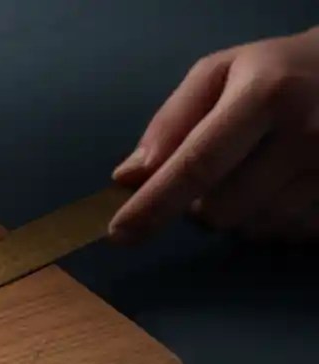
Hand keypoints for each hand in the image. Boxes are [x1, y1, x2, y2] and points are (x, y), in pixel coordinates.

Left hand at [110, 26, 318, 243]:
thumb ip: (171, 122)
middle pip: (219, 211)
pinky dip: (275, 221)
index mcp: (266, 95)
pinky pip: (290, 235)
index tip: (120, 233)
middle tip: (219, 171)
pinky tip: (287, 186)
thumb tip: (129, 177)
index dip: (154, 205)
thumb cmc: (280, 72)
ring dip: (240, 212)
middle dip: (199, 204)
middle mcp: (307, 134)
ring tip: (260, 171)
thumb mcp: (221, 73)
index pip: (197, 165)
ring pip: (253, 229)